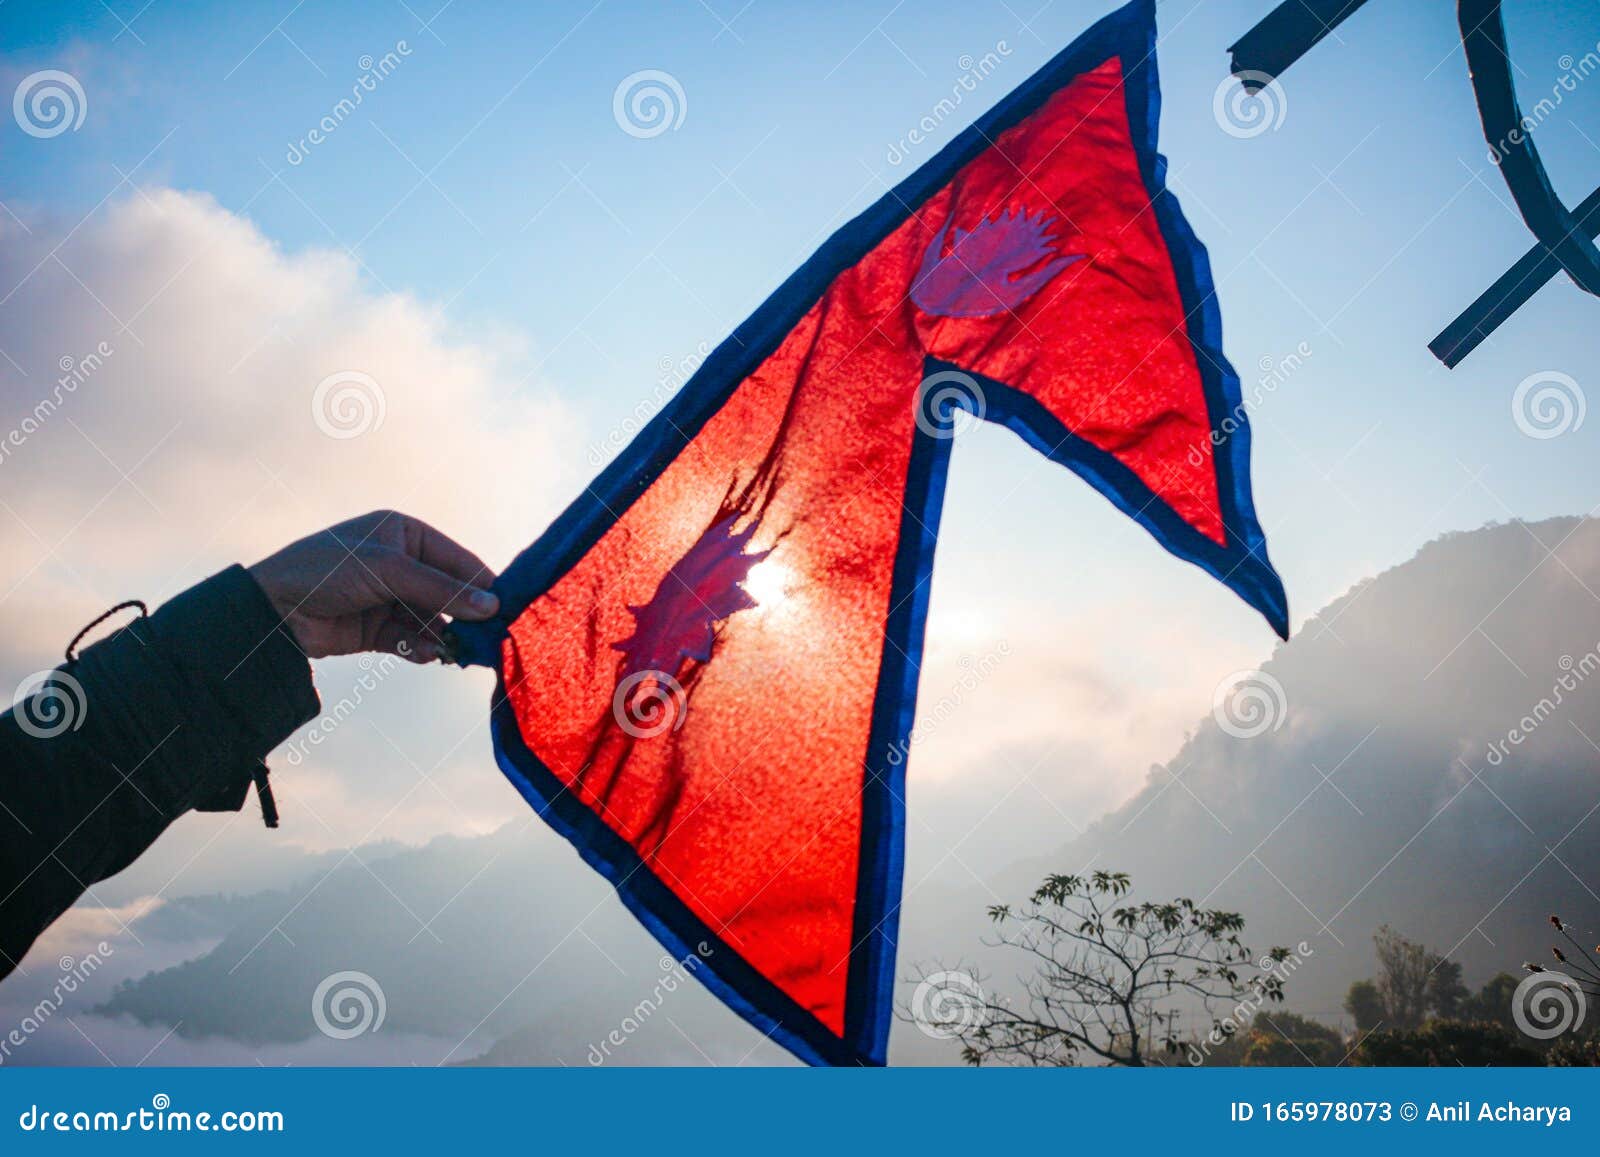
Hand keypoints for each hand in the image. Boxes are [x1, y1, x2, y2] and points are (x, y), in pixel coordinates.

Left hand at [248, 510, 498, 662]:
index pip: (458, 560)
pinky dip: (421, 648)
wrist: (271, 610)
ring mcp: (389, 597)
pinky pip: (412, 639)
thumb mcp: (388, 571)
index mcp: (405, 534)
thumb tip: (492, 605)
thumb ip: (442, 589)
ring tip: (453, 652)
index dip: (482, 585)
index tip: (508, 610)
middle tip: (487, 640)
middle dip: (464, 616)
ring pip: (432, 620)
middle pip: (449, 593)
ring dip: (443, 636)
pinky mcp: (377, 628)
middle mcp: (401, 563)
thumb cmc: (326, 571)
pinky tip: (426, 655)